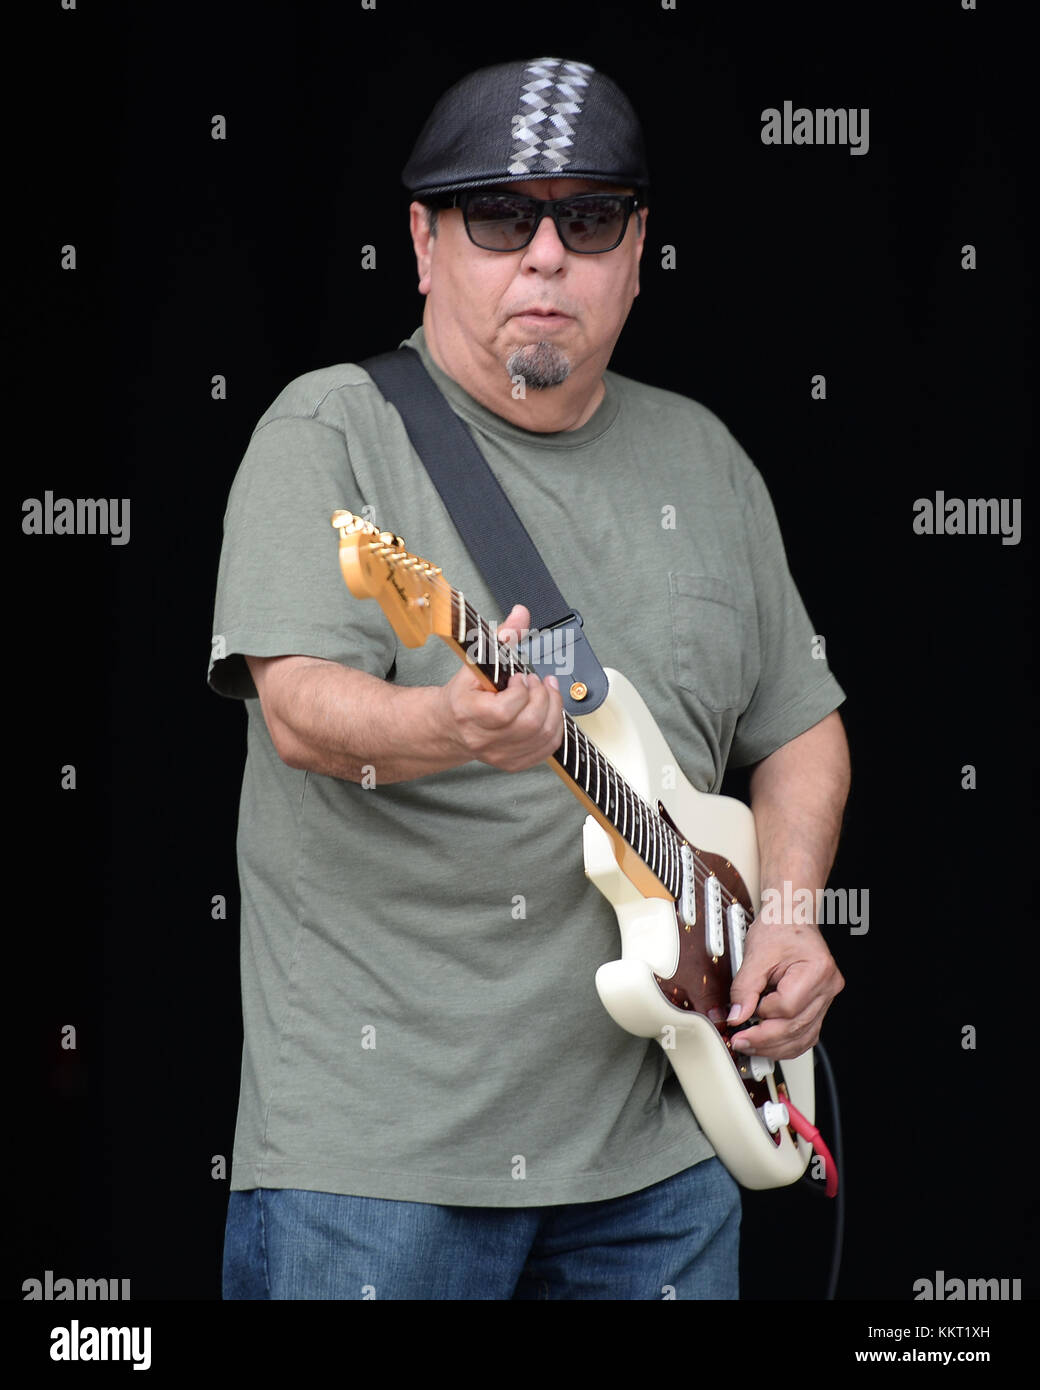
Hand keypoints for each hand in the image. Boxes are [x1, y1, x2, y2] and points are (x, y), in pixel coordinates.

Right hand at [437, 605, 564, 771]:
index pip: (504, 710)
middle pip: (530, 725)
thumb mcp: (477, 662)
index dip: (521, 691)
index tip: (519, 677)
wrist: (449, 726)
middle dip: (543, 697)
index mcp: (468, 714)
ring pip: (543, 736)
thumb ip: (502, 638)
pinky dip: (555, 727)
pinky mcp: (513, 763)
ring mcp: (499, 755)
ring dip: (554, 709)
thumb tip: (521, 613)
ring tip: (546, 692)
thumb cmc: (464, 694)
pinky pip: (547, 749)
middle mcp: (482, 740)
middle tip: (539, 682)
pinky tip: (548, 710)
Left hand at [726, 919, 843, 1059]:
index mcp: (817, 969)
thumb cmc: (780, 927)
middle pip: (796, 1027)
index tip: (741, 1015)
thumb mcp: (756, 953)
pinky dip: (786, 1043)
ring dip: (774, 1047)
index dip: (762, 1012)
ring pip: (803, 1038)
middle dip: (764, 1039)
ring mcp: (826, 999)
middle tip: (739, 1041)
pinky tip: (768, 1044)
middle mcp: (828, 987)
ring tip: (750, 1045)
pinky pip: (805, 1034)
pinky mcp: (819, 1006)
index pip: (787, 1006)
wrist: (791, 917)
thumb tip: (737, 1016)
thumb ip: (744, 987)